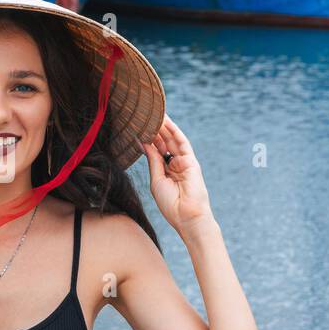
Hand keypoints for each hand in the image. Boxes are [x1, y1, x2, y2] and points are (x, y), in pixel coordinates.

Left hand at [138, 115, 213, 236]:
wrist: (186, 216)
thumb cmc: (170, 204)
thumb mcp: (156, 180)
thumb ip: (152, 160)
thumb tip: (144, 142)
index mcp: (165, 171)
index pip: (155, 151)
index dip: (148, 139)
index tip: (137, 127)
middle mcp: (175, 165)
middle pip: (163, 143)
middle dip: (155, 129)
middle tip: (144, 115)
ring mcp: (184, 162)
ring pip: (172, 140)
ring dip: (164, 127)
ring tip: (154, 113)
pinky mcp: (191, 161)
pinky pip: (182, 143)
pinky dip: (175, 131)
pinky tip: (167, 122)